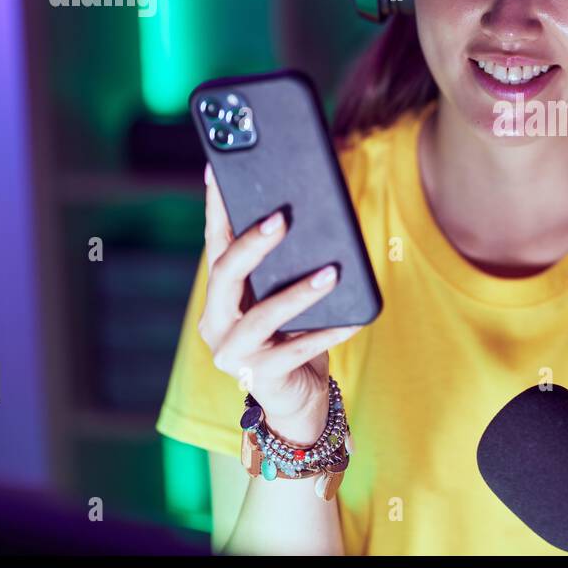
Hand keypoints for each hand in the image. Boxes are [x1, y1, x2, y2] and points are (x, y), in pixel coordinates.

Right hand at [197, 163, 361, 443]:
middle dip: (254, 244)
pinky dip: (327, 333)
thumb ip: (287, 265)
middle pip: (226, 274)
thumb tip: (314, 215)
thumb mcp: (284, 295)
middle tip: (283, 217)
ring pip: (261, 316)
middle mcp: (216, 322)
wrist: (298, 397)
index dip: (215, 208)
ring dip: (297, 293)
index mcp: (220, 295)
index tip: (218, 170)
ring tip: (332, 273)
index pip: (215, 243)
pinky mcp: (261, 377)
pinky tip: (352, 320)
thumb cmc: (293, 335)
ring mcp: (233, 353)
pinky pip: (296, 351)